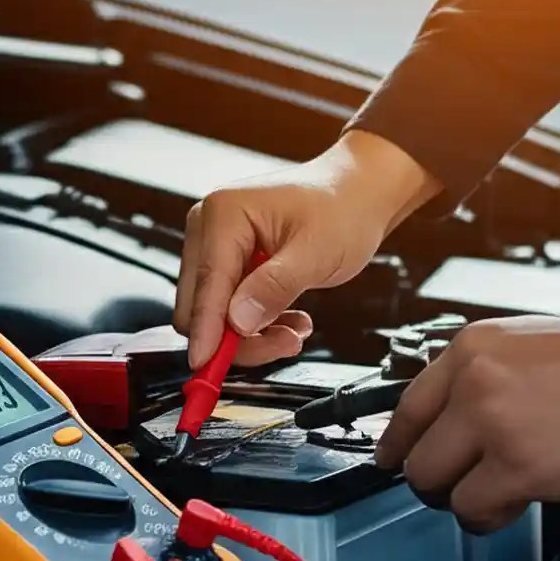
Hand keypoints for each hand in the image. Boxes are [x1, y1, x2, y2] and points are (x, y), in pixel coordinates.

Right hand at [174, 130, 440, 368]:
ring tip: (295, 332)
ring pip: (214, 313)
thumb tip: (238, 322)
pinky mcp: (230, 261)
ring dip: (251, 333)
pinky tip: (289, 320)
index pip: (206, 285)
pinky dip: (255, 323)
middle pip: (200, 305)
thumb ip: (274, 287)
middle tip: (283, 345)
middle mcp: (209, 228)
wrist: (359, 192)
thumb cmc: (343, 209)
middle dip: (236, 336)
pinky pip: (228, 307)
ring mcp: (217, 245)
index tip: (206, 368)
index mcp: (223, 215)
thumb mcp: (316, 253)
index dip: (207, 331)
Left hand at [375, 316, 559, 533]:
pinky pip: (474, 508)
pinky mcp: (521, 465)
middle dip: (432, 479)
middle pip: (414, 454)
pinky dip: (488, 515)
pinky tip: (513, 502)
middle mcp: (474, 382)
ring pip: (437, 486)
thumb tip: (441, 417)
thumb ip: (477, 374)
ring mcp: (495, 424)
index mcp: (471, 348)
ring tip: (494, 492)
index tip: (389, 458)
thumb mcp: (524, 343)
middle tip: (454, 485)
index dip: (394, 442)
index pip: (406, 405)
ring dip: (462, 500)